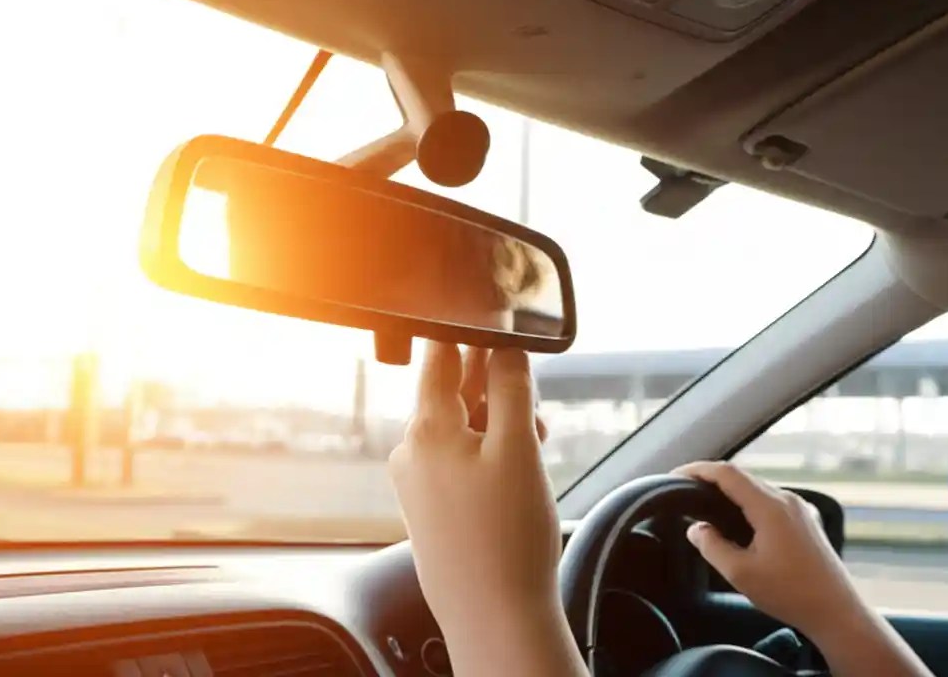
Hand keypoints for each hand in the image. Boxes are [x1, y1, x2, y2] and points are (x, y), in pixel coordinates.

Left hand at [390, 342, 584, 676]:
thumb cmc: (507, 538)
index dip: (475, 335)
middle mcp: (412, 450)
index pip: (440, 354)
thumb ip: (510, 386)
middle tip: (535, 407)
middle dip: (497, 387)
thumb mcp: (518, 448)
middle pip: (453, 390)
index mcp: (425, 428)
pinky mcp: (431, 505)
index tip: (506, 331)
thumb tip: (503, 342)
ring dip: (499, 420)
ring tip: (535, 443)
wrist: (494, 616)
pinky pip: (459, 457)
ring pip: (461, 424)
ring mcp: (418, 479)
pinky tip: (518, 468)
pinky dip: (490, 451)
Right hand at [673, 461, 857, 639]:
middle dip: (712, 480)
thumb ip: (712, 546)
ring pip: (758, 490)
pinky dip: (749, 504)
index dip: (698, 469)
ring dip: (732, 492)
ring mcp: (800, 510)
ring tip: (708, 505)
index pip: (728, 473)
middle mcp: (787, 500)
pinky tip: (739, 523)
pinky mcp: (806, 522)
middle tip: (687, 491)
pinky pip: (772, 502)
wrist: (836, 611)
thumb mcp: (740, 573)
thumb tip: (697, 529)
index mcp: (770, 507)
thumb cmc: (791, 594)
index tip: (676, 475)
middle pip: (743, 478)